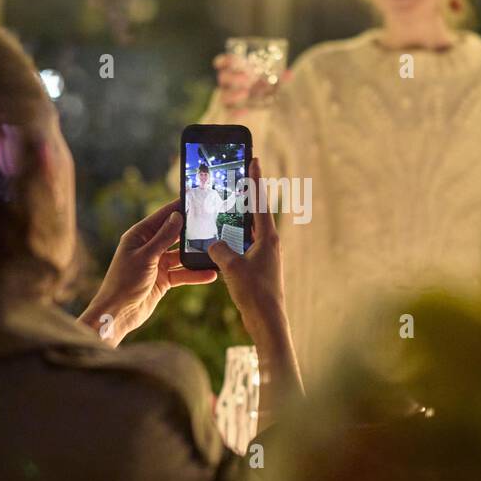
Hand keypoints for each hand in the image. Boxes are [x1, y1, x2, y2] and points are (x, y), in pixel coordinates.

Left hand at [80, 199, 214, 345]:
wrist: (119, 313)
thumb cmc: (124, 282)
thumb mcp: (146, 257)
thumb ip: (163, 237)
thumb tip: (177, 216)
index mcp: (139, 236)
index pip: (162, 217)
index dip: (178, 208)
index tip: (195, 199)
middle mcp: (148, 247)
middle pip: (174, 235)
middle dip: (191, 230)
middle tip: (212, 221)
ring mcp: (157, 264)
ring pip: (181, 256)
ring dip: (196, 255)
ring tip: (215, 250)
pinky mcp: (163, 279)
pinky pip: (182, 273)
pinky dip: (195, 274)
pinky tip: (210, 274)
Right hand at [207, 157, 288, 347]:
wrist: (267, 321)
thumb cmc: (255, 293)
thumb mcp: (232, 267)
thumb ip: (219, 250)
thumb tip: (211, 243)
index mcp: (267, 237)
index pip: (260, 201)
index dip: (256, 179)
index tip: (254, 159)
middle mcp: (269, 243)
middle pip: (255, 212)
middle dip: (246, 195)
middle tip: (236, 176)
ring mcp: (264, 255)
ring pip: (248, 229)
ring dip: (238, 216)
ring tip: (225, 204)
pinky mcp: (257, 267)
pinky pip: (243, 245)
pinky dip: (233, 238)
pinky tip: (221, 238)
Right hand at [212, 54, 289, 112]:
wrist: (257, 109)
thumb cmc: (260, 89)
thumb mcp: (269, 82)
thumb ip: (278, 78)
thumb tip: (289, 74)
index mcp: (234, 72)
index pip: (223, 63)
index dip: (223, 60)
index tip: (230, 59)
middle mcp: (228, 84)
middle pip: (223, 77)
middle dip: (233, 76)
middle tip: (247, 78)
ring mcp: (228, 98)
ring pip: (224, 95)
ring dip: (233, 94)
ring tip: (245, 93)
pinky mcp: (231, 112)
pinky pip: (230, 112)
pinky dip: (236, 112)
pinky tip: (244, 111)